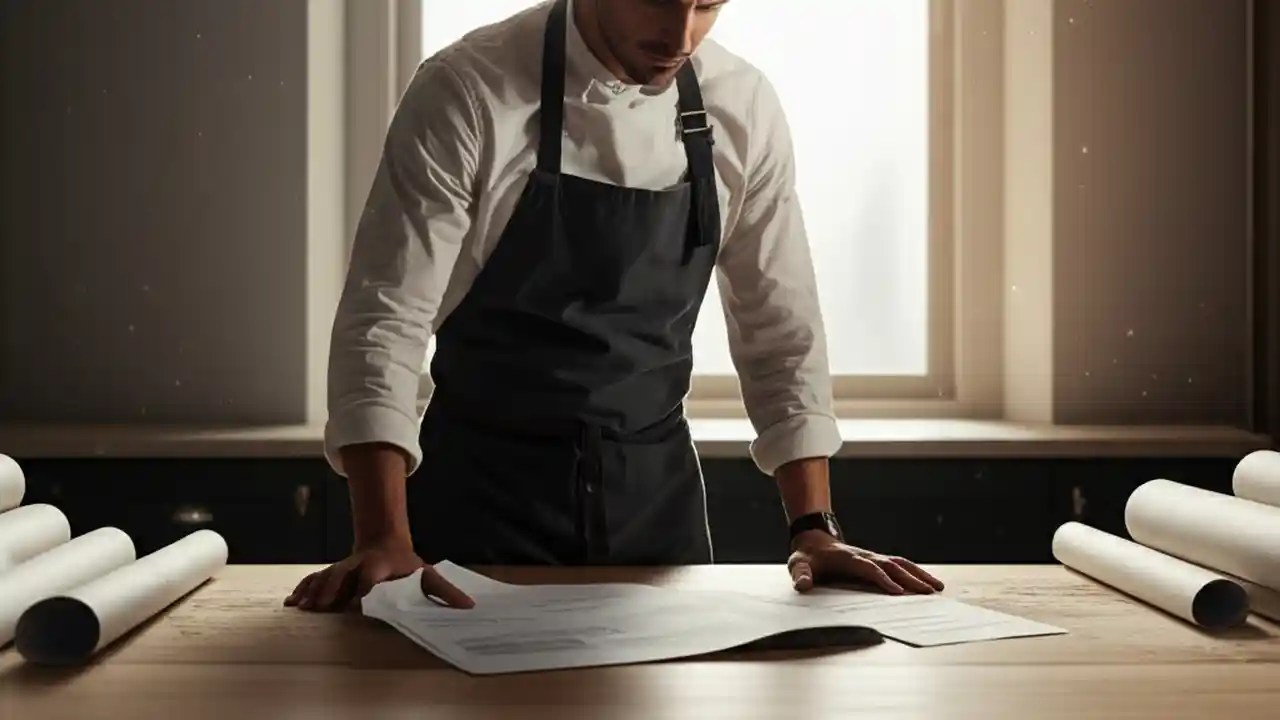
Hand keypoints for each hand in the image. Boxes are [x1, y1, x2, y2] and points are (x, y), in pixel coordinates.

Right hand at [284, 538, 474, 611]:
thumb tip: (469, 607)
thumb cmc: (407, 566)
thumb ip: (445, 591)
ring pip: (325, 576)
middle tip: (323, 605)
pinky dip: (303, 590)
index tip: (361, 600)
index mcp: (383, 566)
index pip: (374, 574)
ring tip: (301, 606)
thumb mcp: (427, 575)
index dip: (367, 586)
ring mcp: (344, 568)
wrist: (384, 542)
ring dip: (313, 591)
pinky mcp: (332, 574)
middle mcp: (359, 565)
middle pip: (343, 573)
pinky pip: (315, 580)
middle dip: (332, 587)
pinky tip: (291, 603)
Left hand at [787, 531, 943, 594]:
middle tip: (929, 594)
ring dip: (919, 574)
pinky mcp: (877, 562)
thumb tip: (803, 585)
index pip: (870, 568)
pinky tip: (929, 584)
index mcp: (849, 558)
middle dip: (911, 579)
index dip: (883, 579)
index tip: (898, 593)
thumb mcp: (798, 563)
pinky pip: (900, 566)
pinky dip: (916, 573)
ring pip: (901, 563)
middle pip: (892, 565)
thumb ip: (800, 574)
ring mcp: (873, 558)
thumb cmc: (807, 556)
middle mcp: (865, 556)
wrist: (813, 540)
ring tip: (938, 588)